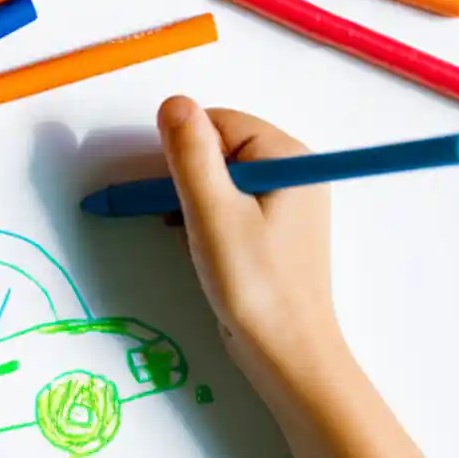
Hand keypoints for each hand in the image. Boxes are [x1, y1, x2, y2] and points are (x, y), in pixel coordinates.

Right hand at [157, 96, 338, 365]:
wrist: (287, 355)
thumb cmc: (254, 285)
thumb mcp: (213, 213)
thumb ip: (191, 155)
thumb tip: (174, 102)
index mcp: (287, 156)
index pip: (220, 123)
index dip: (184, 150)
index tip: (165, 190)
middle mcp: (293, 172)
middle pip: (220, 149)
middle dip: (186, 178)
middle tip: (174, 219)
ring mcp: (285, 204)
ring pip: (220, 180)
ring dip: (191, 201)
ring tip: (186, 237)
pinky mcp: (273, 234)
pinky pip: (230, 207)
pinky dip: (204, 220)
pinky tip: (196, 248)